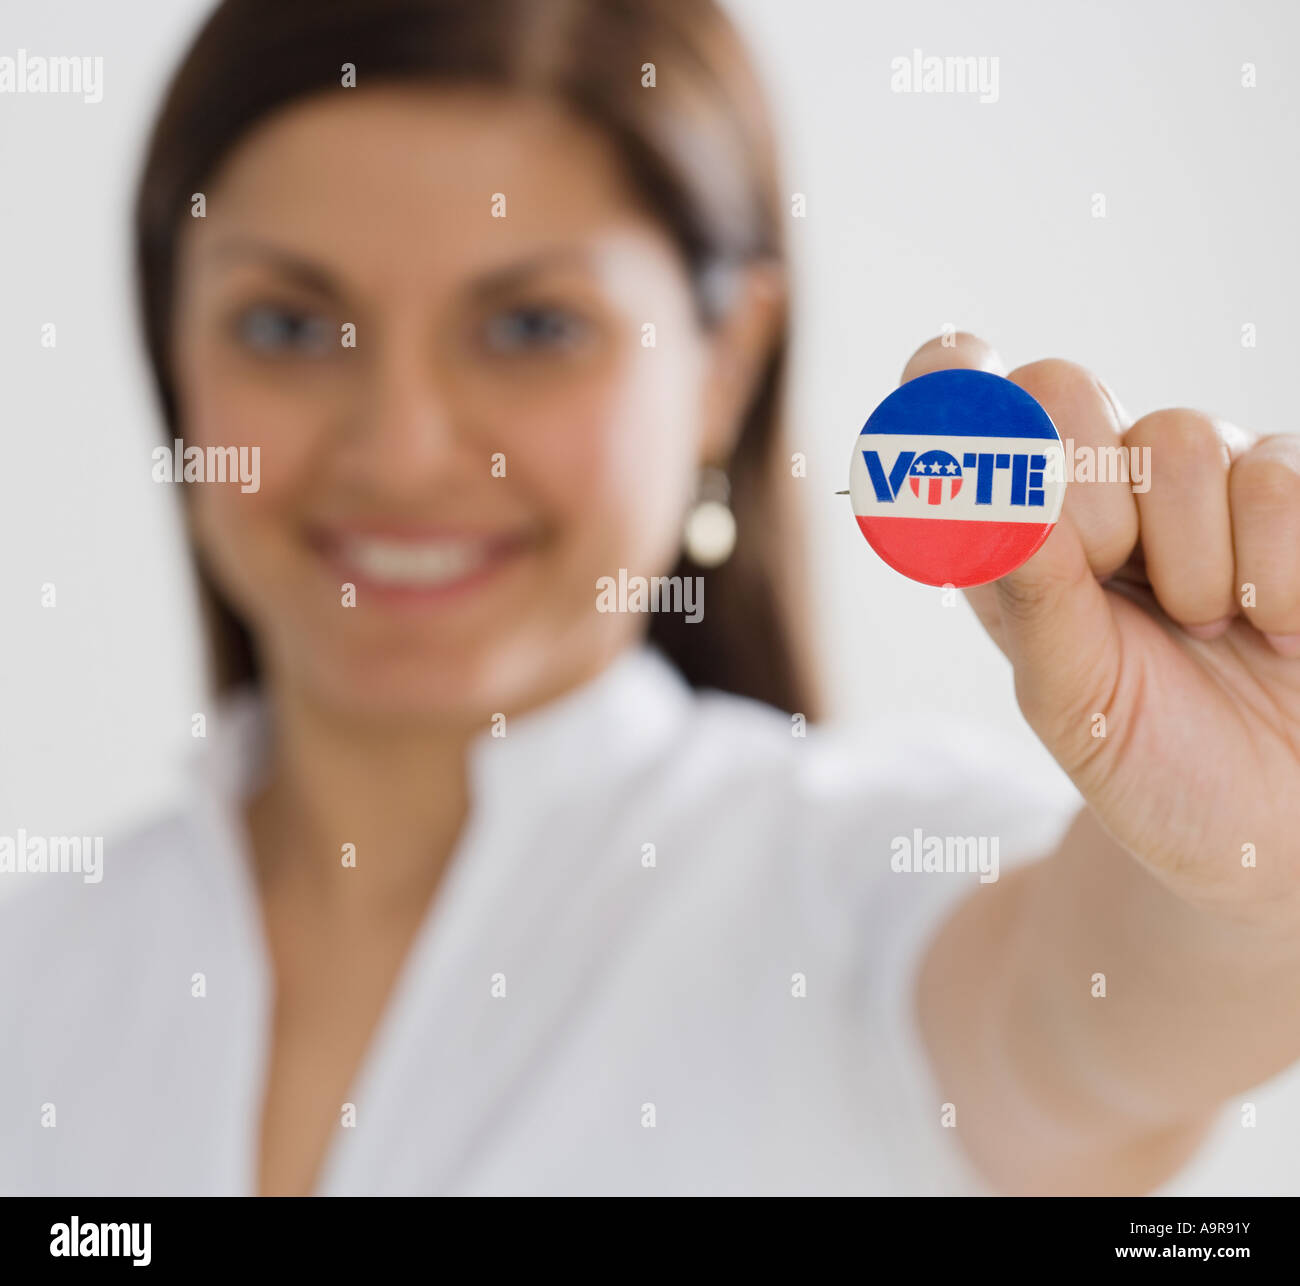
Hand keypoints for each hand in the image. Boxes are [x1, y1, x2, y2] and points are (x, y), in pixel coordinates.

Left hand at [902, 334, 1299, 932]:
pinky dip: (1271, 570)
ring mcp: (1196, 485)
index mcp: (1011, 537)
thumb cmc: (1150, 764)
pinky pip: (1273, 475)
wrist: (1270, 822)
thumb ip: (1031, 602)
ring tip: (1204, 631)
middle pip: (1060, 385)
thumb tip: (1000, 493)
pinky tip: (1275, 627)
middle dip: (1083, 496)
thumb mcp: (1071, 700)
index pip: (961, 412)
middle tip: (1115, 583)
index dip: (949, 378)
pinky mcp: (1288, 495)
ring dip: (1187, 560)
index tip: (956, 377)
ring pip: (1176, 437)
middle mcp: (1094, 493)